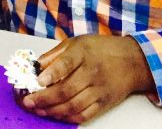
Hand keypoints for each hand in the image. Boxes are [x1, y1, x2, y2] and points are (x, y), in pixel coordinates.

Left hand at [22, 35, 154, 123]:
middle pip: (66, 90)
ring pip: (73, 105)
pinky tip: (56, 115)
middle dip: (44, 98)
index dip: (51, 74)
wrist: (133, 61)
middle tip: (28, 102)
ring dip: (53, 110)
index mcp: (83, 53)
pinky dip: (68, 118)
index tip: (38, 81)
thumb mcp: (77, 42)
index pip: (66, 64)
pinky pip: (84, 115)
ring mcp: (99, 90)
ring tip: (38, 110)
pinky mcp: (104, 103)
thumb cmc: (101, 49)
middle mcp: (91, 72)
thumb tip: (35, 66)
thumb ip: (55, 54)